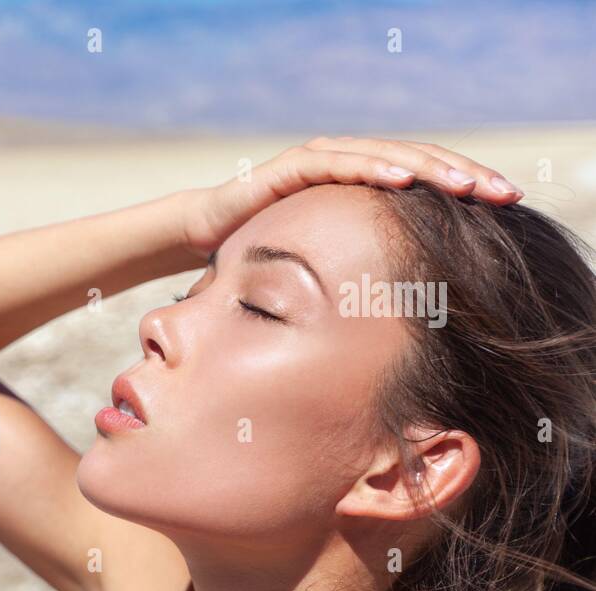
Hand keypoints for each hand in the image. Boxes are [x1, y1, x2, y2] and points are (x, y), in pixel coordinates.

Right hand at [181, 136, 524, 255]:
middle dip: (466, 175)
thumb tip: (411, 311)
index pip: (428, 178)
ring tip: (468, 185)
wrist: (205, 232)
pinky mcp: (296, 164)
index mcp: (365, 184)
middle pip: (421, 161)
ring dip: (432, 168)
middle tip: (506, 192)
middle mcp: (351, 161)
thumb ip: (363, 268)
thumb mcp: (326, 262)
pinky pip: (343, 162)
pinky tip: (407, 180)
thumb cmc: (265, 252)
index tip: (510, 207)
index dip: (469, 188)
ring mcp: (324, 157)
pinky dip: (376, 168)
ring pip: (391, 156)